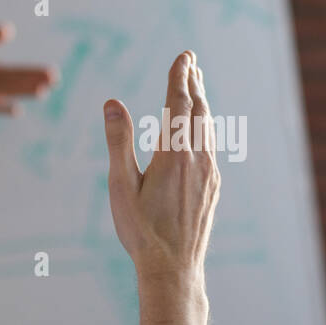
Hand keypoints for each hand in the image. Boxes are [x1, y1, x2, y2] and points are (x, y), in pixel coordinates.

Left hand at [0, 23, 56, 118]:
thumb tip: (8, 28)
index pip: (20, 71)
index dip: (35, 71)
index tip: (52, 71)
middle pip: (20, 83)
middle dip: (36, 81)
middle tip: (56, 79)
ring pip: (11, 94)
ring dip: (26, 93)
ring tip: (43, 92)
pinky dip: (5, 109)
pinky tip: (18, 111)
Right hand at [103, 51, 220, 324]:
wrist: (173, 268)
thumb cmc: (141, 230)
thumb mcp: (120, 186)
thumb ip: (118, 142)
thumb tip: (112, 103)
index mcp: (174, 153)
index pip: (179, 103)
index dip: (180, 77)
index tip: (183, 56)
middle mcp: (197, 158)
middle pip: (199, 110)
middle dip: (194, 82)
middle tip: (191, 60)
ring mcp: (209, 173)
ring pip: (208, 128)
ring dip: (202, 102)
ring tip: (197, 85)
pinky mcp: (212, 187)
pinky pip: (211, 146)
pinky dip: (206, 126)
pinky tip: (201, 129)